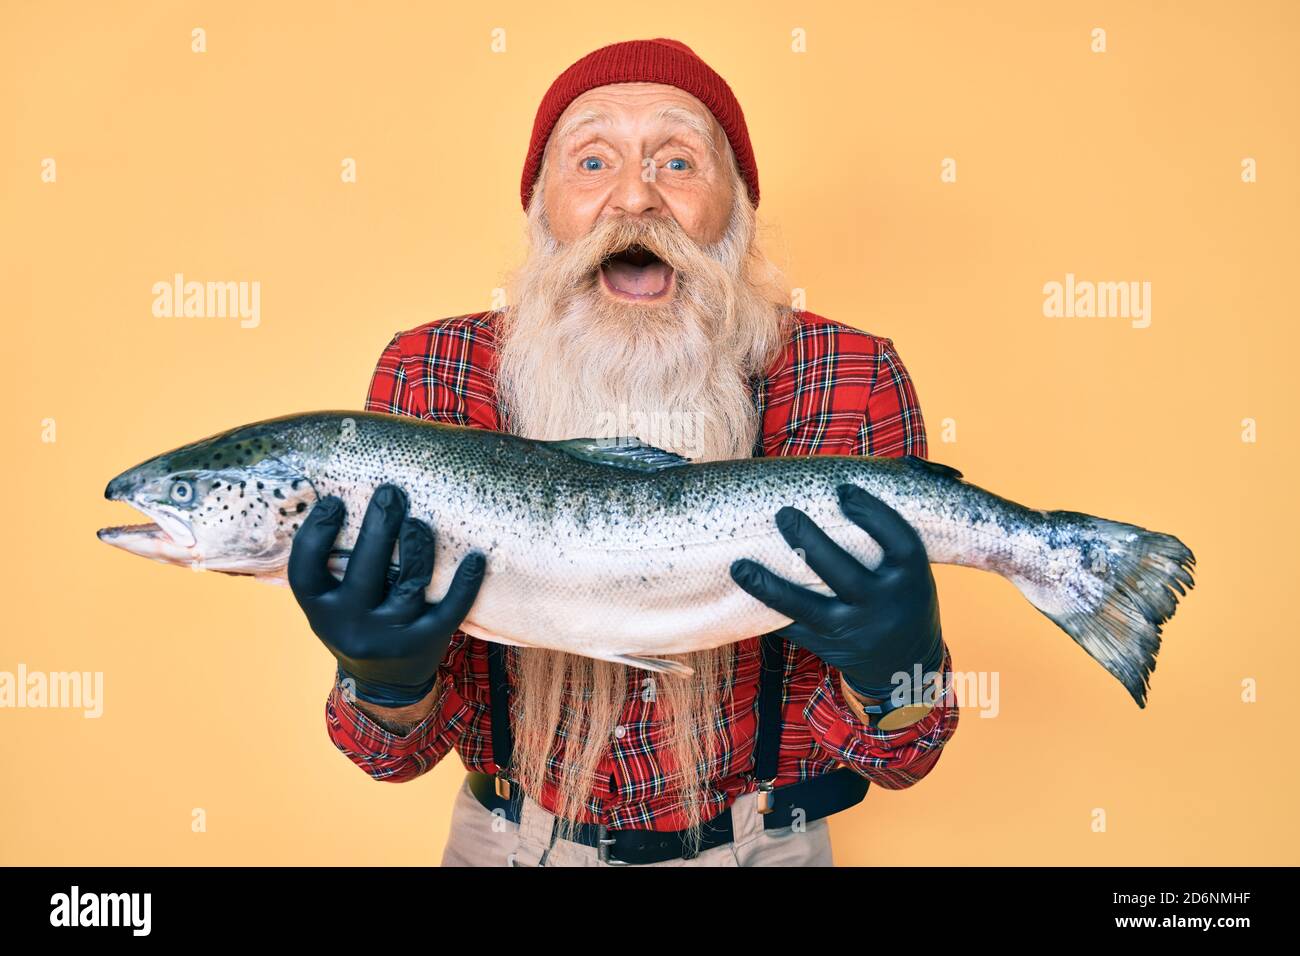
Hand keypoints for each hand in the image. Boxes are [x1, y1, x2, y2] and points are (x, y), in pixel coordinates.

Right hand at [288, 483, 485, 706]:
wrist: (382, 683)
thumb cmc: (355, 622)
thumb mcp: (330, 603)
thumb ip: (331, 565)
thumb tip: (339, 500)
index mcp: (320, 610)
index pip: (306, 570)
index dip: (316, 534)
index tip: (334, 502)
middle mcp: (351, 624)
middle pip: (365, 568)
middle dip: (380, 525)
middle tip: (391, 492)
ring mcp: (391, 635)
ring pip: (410, 583)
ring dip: (418, 545)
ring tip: (419, 521)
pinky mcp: (426, 642)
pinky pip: (450, 609)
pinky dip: (465, 583)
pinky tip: (476, 558)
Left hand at [730, 483, 942, 699]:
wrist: (907, 665)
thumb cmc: (903, 600)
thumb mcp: (912, 573)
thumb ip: (886, 542)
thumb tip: (844, 490)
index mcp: (911, 578)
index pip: (896, 540)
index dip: (872, 513)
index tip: (844, 491)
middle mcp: (883, 605)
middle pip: (841, 571)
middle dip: (808, 541)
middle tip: (783, 513)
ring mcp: (854, 630)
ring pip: (806, 607)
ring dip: (768, 586)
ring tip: (739, 566)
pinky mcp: (830, 648)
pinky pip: (793, 629)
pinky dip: (769, 611)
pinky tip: (744, 593)